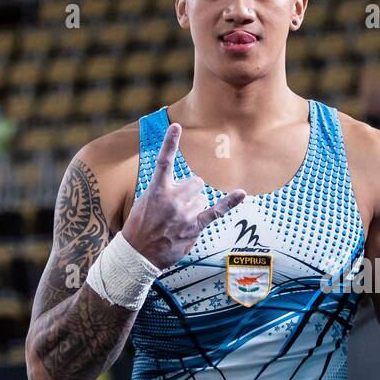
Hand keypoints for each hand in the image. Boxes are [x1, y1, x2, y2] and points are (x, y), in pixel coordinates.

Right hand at [122, 122, 245, 266]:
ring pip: (202, 198)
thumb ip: (164, 192)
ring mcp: (184, 213)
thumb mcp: (144, 203)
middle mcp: (172, 198)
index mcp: (157, 189)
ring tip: (179, 220)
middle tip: (178, 206)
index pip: (164, 161)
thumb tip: (185, 190)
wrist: (137, 253)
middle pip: (195, 183)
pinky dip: (230, 202)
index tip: (176, 126)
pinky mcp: (193, 226)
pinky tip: (241, 193)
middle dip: (190, 192)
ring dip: (195, 206)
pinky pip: (216, 211)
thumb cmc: (140, 228)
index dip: (170, 142)